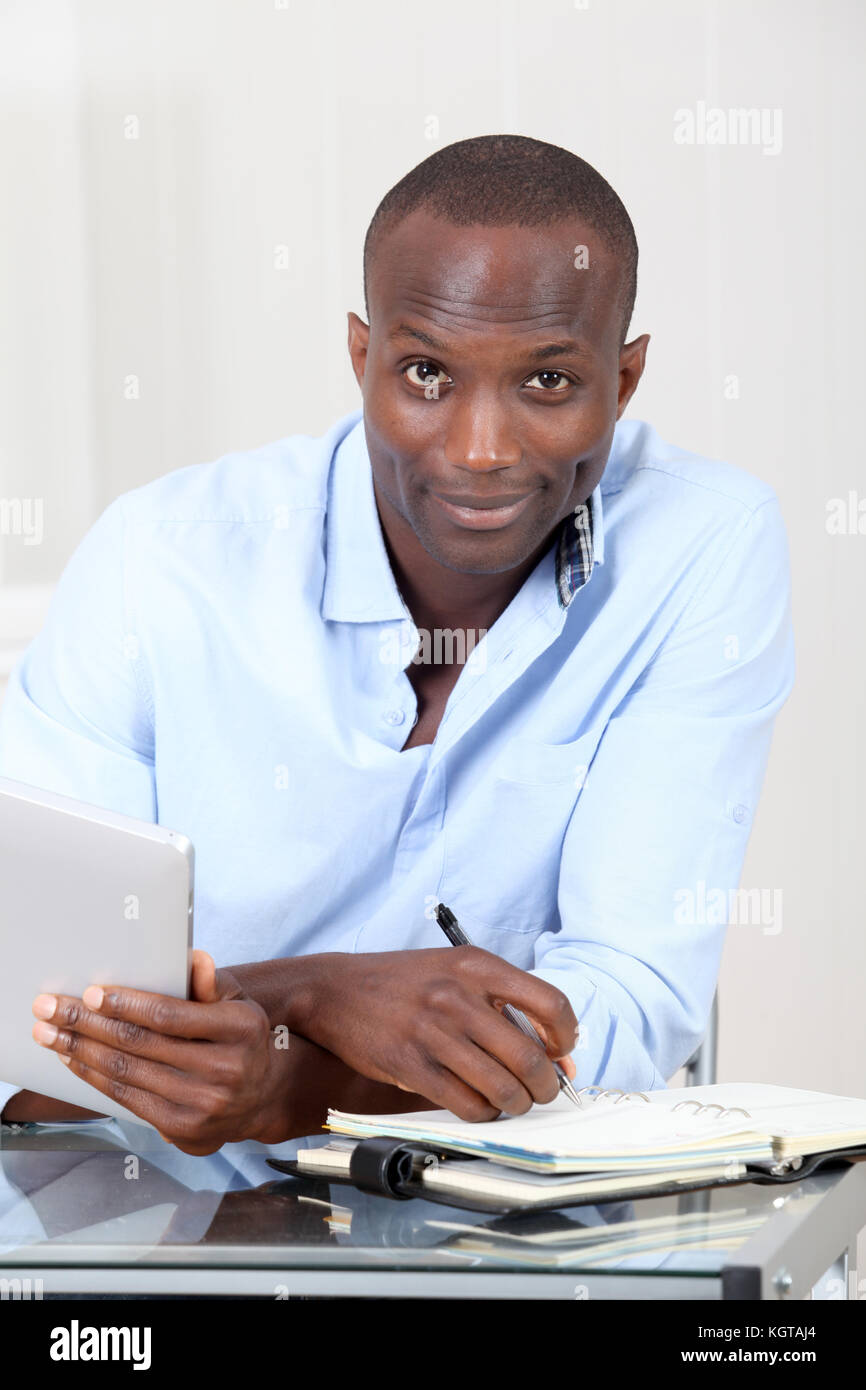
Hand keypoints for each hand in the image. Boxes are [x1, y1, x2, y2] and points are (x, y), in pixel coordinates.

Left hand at [30, 951, 292, 1154]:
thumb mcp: (236, 1002)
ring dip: (81, 1051)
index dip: (127, 1005)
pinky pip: (128, 1098)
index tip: (91, 993)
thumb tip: (195, 959)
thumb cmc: (238, 1038)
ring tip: (51, 1033)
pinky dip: (96, 1078)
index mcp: (240, 1028)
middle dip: (87, 1024)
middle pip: (141, 1044)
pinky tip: (75, 1061)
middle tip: (51, 1007)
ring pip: (128, 1072)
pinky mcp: (185, 1129)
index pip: (171, 1016)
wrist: (262, 1095)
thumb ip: (211, 981)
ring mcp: (205, 1104)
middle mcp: (225, 1070)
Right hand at [287, 946, 577, 1121]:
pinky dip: (483, 1113)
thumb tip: (558, 1055)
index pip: (551, 1002)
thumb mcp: (454, 973)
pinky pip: (467, 1104)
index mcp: (476, 965)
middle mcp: (458, 996)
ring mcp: (434, 1032)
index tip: (561, 1052)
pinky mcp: (411, 1066)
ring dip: (517, 1104)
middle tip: (542, 1091)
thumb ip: (503, 1005)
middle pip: (529, 1057)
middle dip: (545, 1085)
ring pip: (502, 1088)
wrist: (336, 990)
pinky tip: (480, 1104)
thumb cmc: (403, 982)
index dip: (566, 1036)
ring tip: (512, 1100)